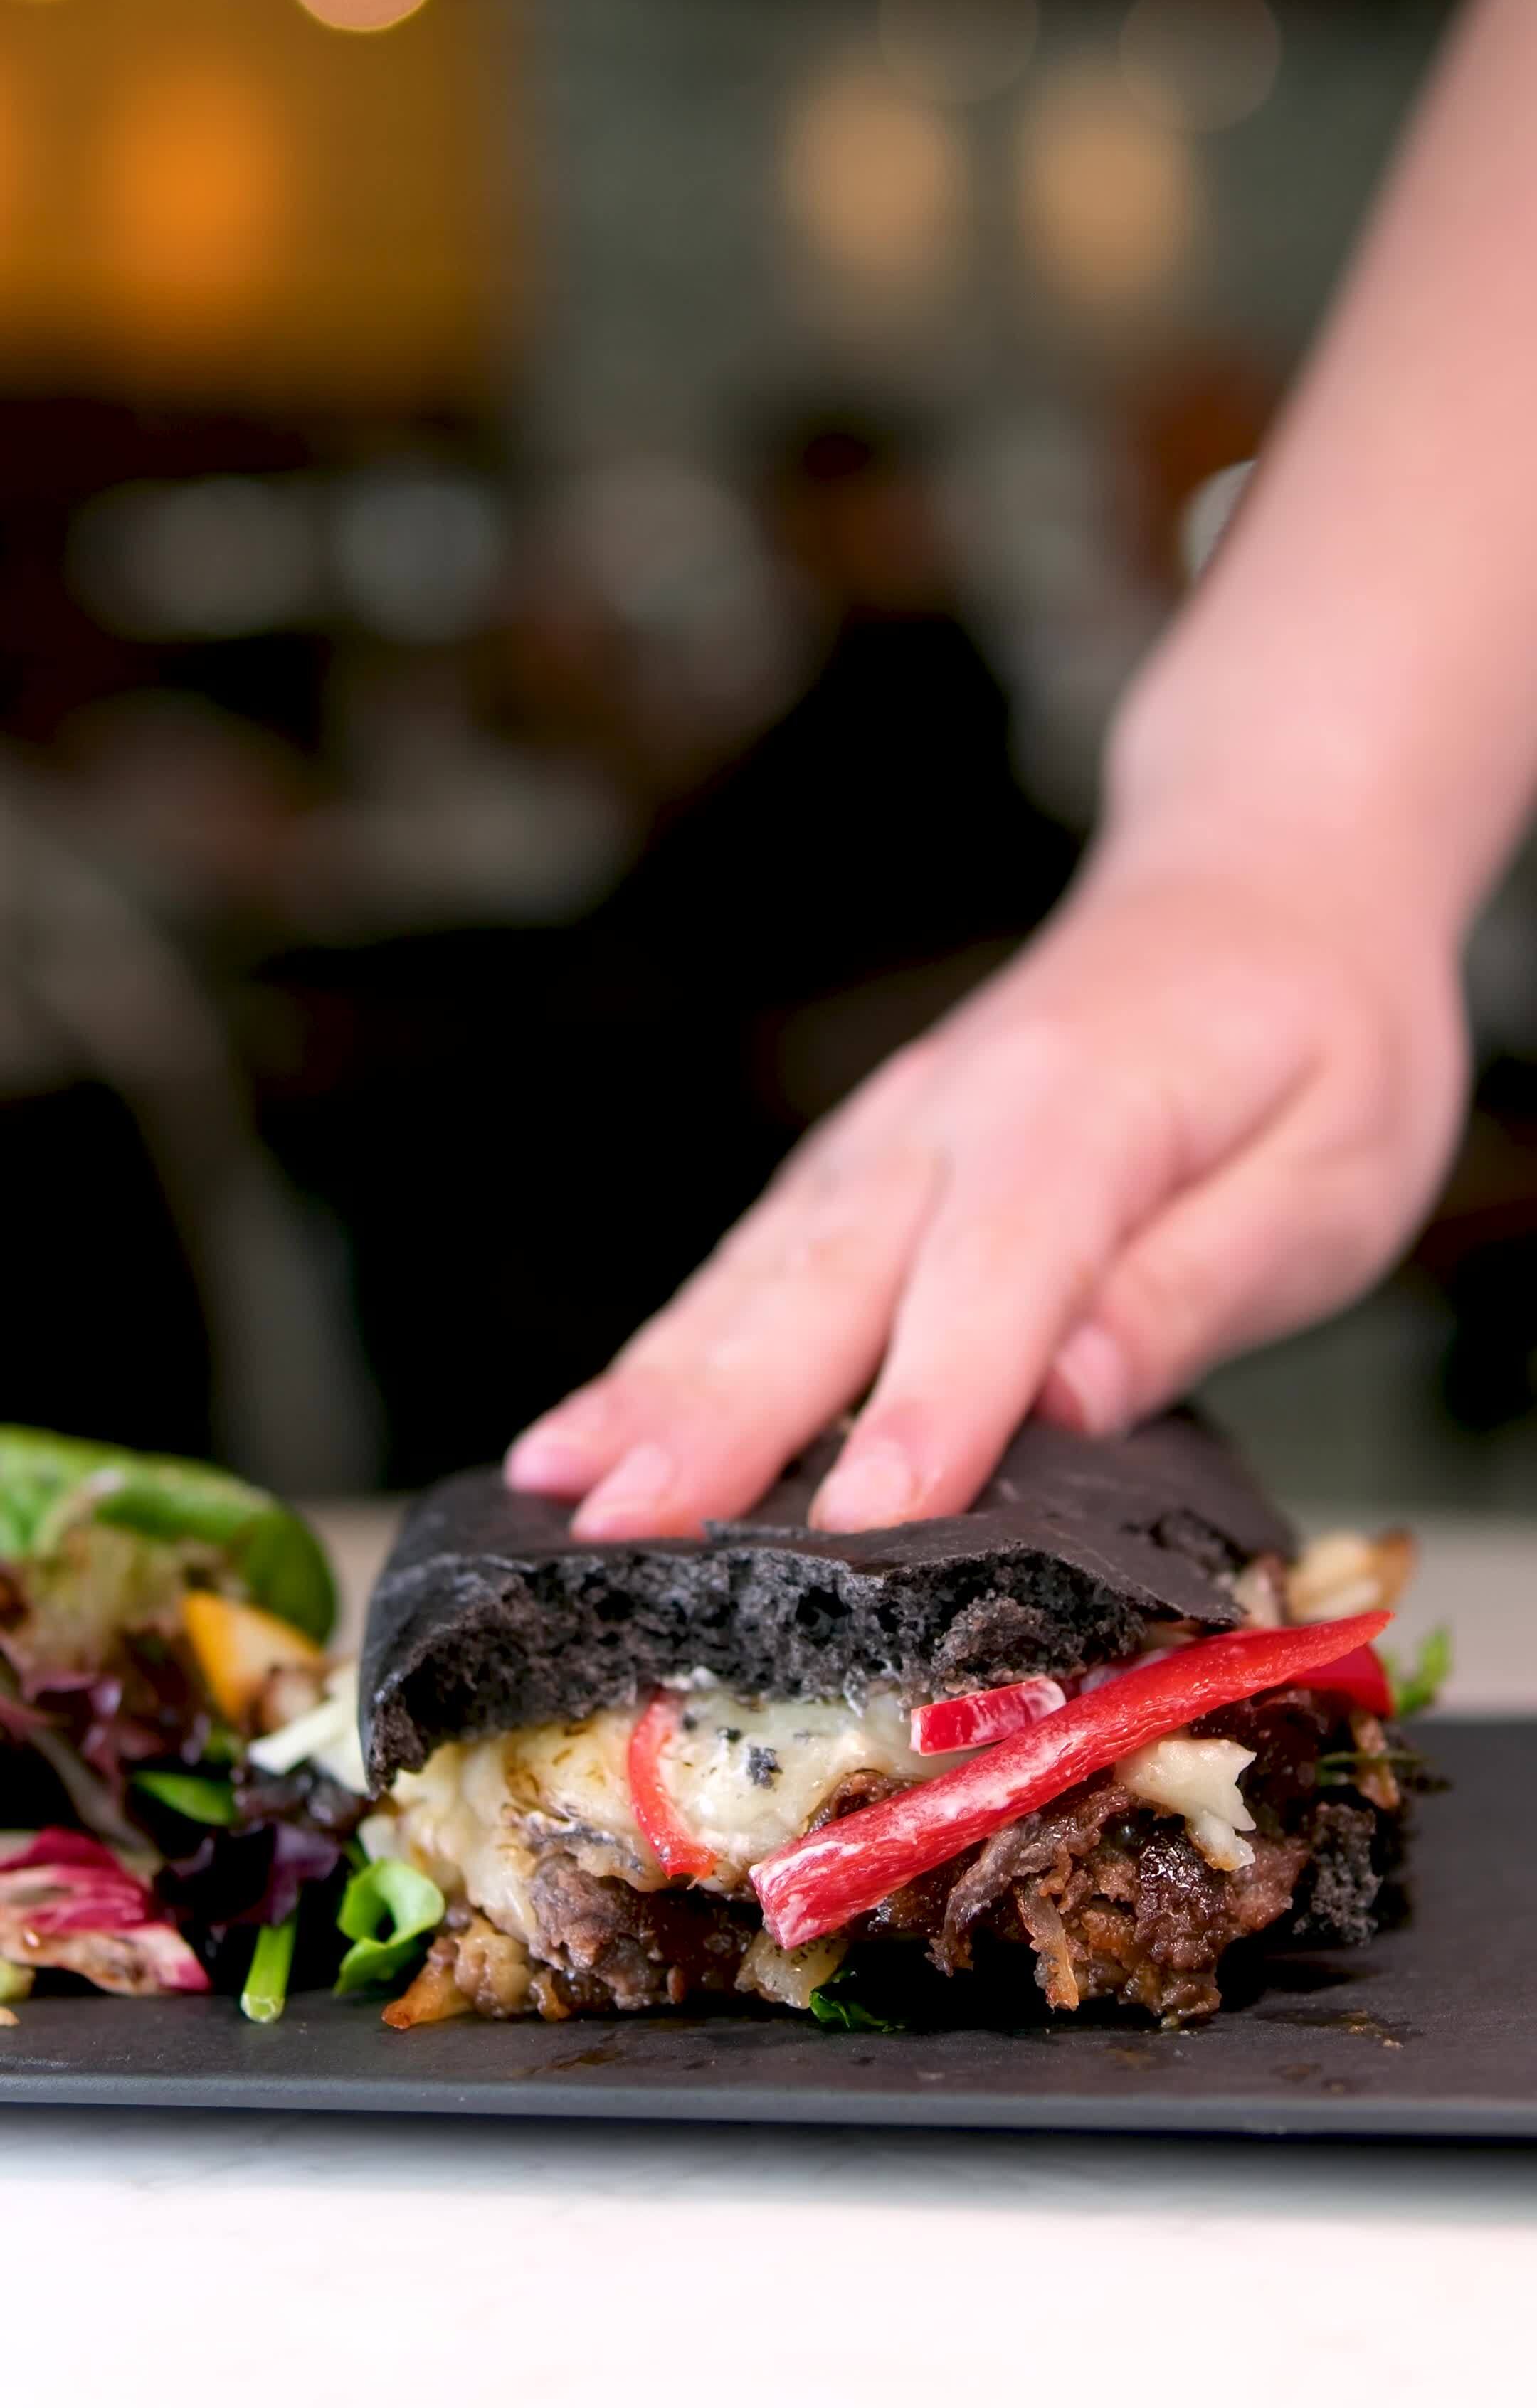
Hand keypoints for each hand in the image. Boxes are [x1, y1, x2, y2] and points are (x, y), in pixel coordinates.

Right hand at [506, 838, 1467, 1537]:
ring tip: (552, 1483)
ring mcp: (892, 1134)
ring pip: (756, 1273)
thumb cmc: (1319, 1030)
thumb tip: (1078, 1395)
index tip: (865, 1526)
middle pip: (824, 1280)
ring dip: (652, 1383)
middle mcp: (954, 1116)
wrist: (1259, 876)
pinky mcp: (867, 1162)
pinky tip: (595, 1422)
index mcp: (1085, 1112)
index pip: (998, 1275)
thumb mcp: (1337, 1163)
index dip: (931, 1406)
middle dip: (716, 1416)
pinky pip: (757, 1263)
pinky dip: (668, 1345)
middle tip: (617, 1531)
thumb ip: (1206, 1277)